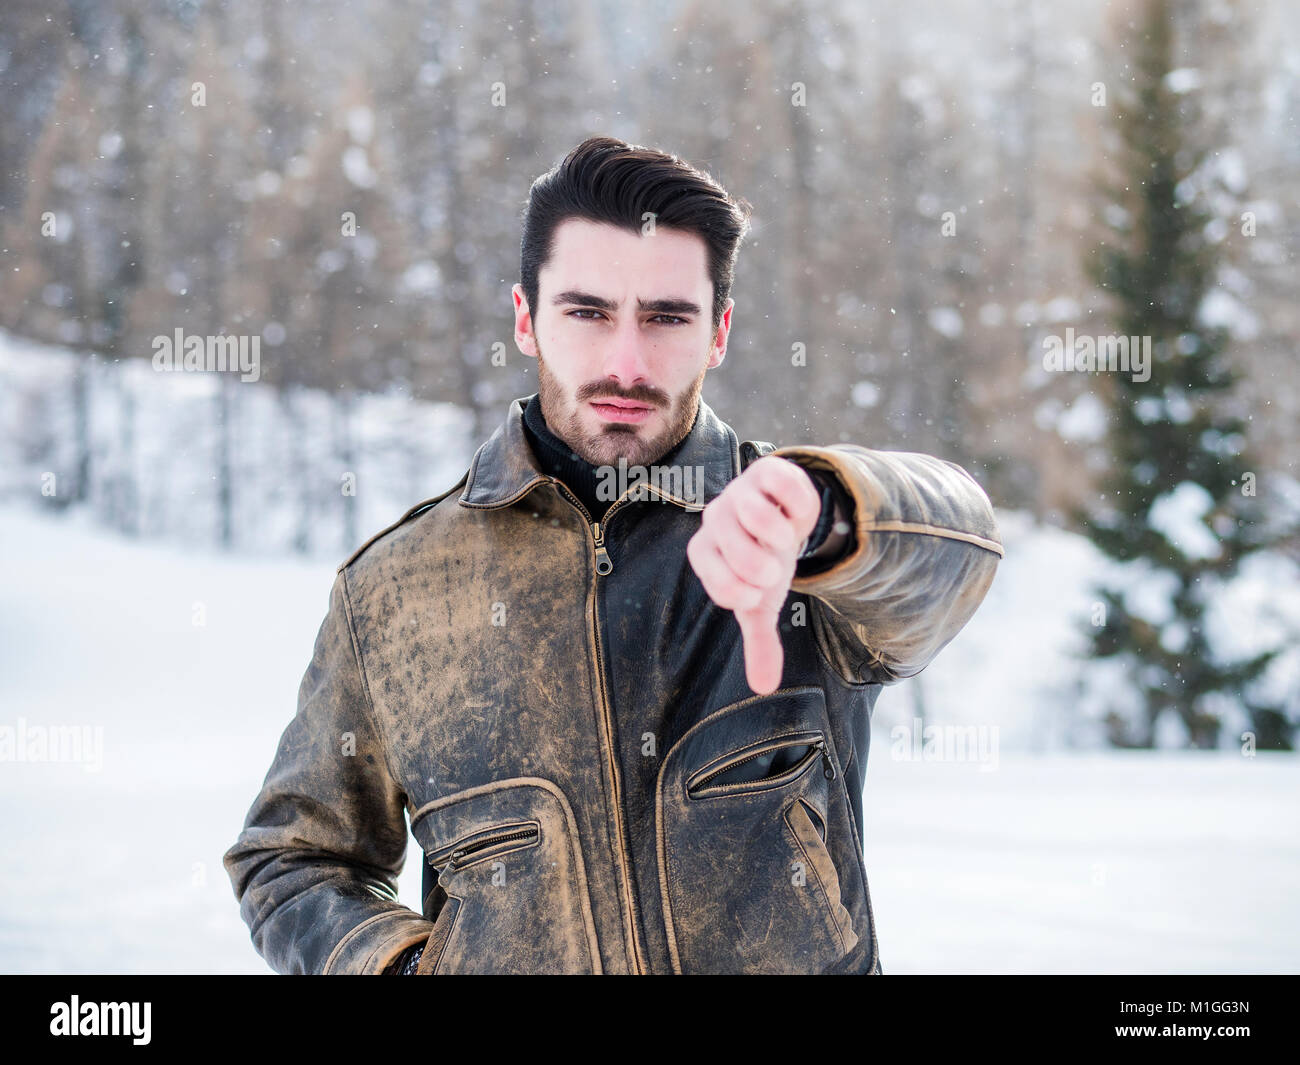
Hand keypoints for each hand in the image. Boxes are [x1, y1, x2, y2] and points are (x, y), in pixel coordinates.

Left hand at [686, 456, 822, 694]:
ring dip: (783, 537)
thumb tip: (765, 686)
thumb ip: (760, 640)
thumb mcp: (762, 601)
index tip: (761, 589)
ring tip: (786, 540)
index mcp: (704, 553)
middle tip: (776, 567)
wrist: (782, 515)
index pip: (725, 589)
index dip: (752, 597)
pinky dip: (798, 503)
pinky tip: (797, 514)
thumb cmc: (764, 562)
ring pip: (757, 515)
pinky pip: (783, 483)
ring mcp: (739, 492)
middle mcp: (715, 520)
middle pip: (741, 554)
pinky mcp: (766, 471)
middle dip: (769, 569)